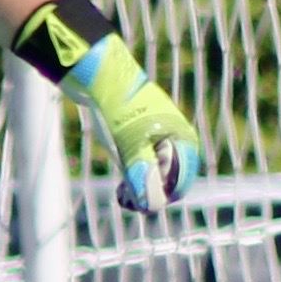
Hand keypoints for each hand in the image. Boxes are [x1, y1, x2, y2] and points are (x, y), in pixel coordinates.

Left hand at [68, 36, 202, 213]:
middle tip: (124, 199)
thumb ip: (142, 174)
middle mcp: (176, 140)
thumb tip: (151, 207)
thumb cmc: (118, 107)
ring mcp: (158, 139)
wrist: (97, 74)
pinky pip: (144, 169)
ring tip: (121, 194)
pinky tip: (121, 188)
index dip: (159, 197)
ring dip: (140, 190)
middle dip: (149, 194)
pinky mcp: (141, 139)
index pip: (180, 183)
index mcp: (183, 138)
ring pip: (155, 177)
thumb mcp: (129, 143)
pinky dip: (134, 180)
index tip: (135, 202)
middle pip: (169, 182)